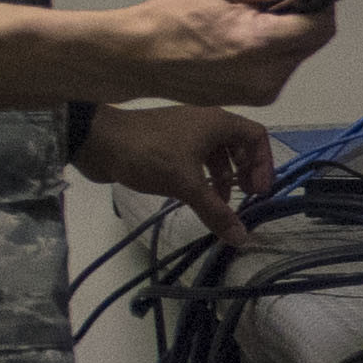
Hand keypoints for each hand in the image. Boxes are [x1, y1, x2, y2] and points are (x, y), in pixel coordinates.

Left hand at [72, 102, 290, 243]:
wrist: (99, 142)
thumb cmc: (150, 154)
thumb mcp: (187, 184)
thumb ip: (216, 211)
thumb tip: (242, 239)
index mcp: (217, 122)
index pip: (257, 137)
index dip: (263, 164)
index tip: (257, 191)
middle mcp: (206, 122)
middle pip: (239, 146)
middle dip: (244, 173)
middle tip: (244, 198)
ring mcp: (186, 132)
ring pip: (216, 154)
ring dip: (222, 178)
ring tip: (218, 203)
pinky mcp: (168, 142)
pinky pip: (196, 158)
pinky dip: (202, 176)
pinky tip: (195, 195)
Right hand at [99, 0, 337, 105]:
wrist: (137, 58)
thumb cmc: (169, 21)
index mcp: (260, 43)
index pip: (320, 27)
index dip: (319, 4)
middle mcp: (267, 75)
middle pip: (311, 43)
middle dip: (299, 18)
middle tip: (266, 3)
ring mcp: (261, 92)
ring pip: (296, 57)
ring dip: (284, 37)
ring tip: (245, 23)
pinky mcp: (253, 100)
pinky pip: (278, 71)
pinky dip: (269, 54)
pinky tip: (239, 43)